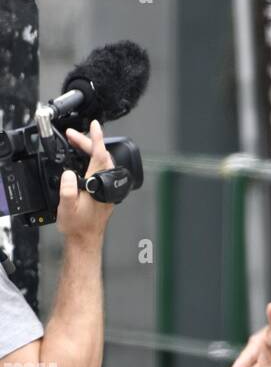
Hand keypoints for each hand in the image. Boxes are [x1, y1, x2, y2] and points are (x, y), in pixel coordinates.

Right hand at [56, 120, 115, 243]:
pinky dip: (93, 161)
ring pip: (102, 162)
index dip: (97, 138)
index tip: (95, 125)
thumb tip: (68, 173)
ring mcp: (107, 189)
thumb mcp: (67, 207)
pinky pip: (101, 170)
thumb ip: (68, 189)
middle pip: (101, 155)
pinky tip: (84, 161)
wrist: (85, 241)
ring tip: (76, 145)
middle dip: (87, 142)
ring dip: (90, 151)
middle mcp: (105, 185)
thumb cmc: (78, 226)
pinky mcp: (105, 193)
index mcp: (97, 184)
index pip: (99, 155)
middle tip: (72, 136)